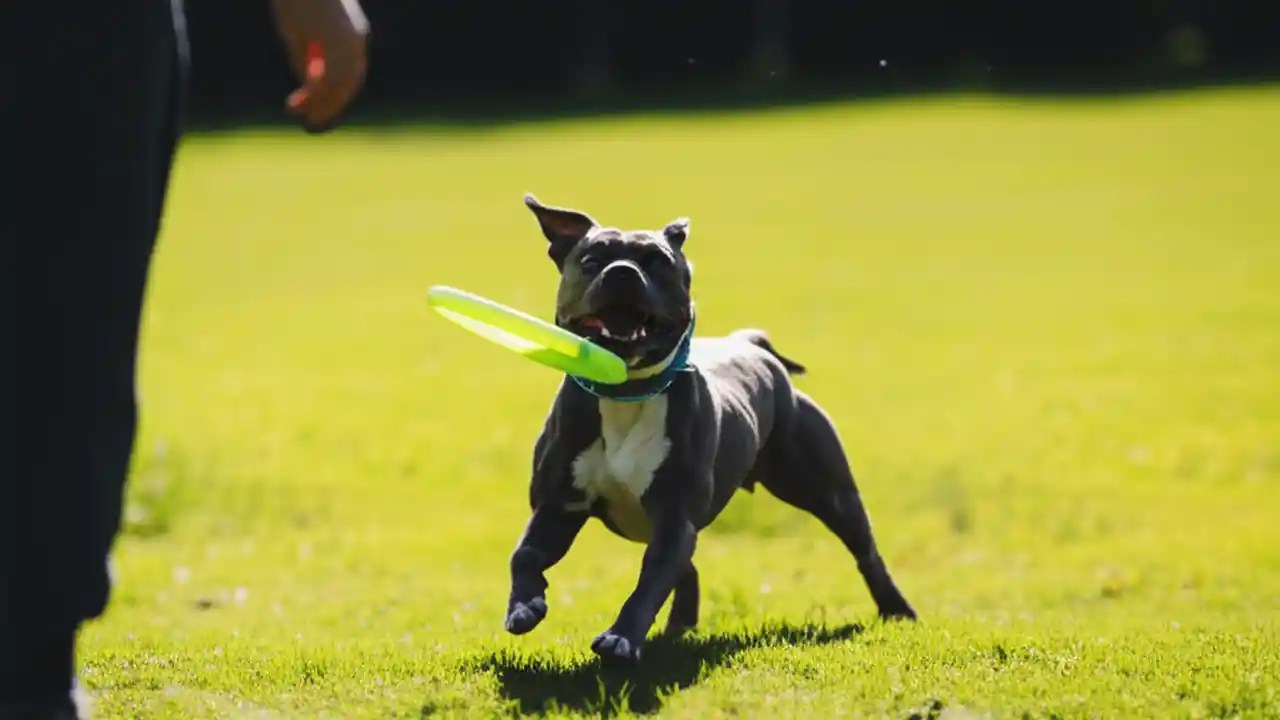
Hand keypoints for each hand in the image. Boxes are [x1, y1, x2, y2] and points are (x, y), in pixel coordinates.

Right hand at [270, 0, 368, 132]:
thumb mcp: (298, 31)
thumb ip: (305, 58)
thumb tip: (307, 87)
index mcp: (351, 34)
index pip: (346, 74)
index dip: (332, 94)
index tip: (312, 105)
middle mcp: (356, 40)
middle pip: (350, 83)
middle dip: (331, 105)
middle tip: (312, 121)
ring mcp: (352, 40)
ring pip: (343, 83)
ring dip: (325, 105)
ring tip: (307, 119)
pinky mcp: (342, 40)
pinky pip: (333, 76)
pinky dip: (318, 94)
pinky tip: (302, 103)